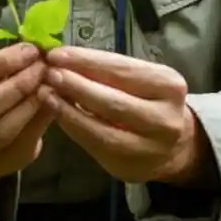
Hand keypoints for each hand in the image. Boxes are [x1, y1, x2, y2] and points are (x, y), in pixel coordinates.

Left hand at [42, 46, 215, 186]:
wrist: (174, 146)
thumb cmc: (149, 101)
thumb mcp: (139, 80)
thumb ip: (108, 71)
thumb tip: (65, 58)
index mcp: (169, 85)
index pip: (122, 69)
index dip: (86, 61)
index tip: (56, 54)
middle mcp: (165, 118)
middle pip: (113, 100)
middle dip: (76, 85)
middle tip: (49, 73)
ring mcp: (150, 148)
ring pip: (103, 128)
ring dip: (69, 109)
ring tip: (46, 93)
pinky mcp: (130, 167)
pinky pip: (96, 145)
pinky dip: (74, 127)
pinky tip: (57, 114)